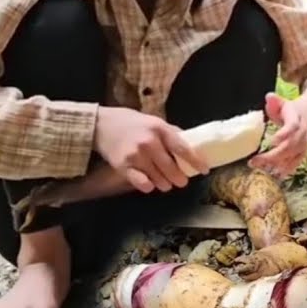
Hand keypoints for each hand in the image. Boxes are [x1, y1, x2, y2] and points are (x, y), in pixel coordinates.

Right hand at [93, 106, 209, 193]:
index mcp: (160, 129)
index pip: (183, 148)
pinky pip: (142, 183)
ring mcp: (135, 155)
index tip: (205, 170)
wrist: (101, 125)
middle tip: (182, 181)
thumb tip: (192, 145)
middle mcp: (149, 142)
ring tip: (166, 183)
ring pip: (159, 178)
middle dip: (180, 178)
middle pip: (172, 168)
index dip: (196, 161)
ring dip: (165, 184)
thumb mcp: (155, 121)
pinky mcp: (123, 166)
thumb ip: (172, 133)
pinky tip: (149, 183)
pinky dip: (149, 186)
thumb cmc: (132, 122)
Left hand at [249, 92, 306, 179]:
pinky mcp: (302, 152)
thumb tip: (269, 97)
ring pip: (292, 156)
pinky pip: (296, 162)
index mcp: (296, 119)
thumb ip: (275, 101)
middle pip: (289, 146)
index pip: (292, 127)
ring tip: (262, 169)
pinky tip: (277, 175)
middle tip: (256, 160)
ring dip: (277, 164)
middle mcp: (302, 133)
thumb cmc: (291, 110)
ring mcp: (303, 144)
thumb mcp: (283, 102)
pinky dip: (287, 169)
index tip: (273, 140)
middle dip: (273, 155)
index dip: (284, 134)